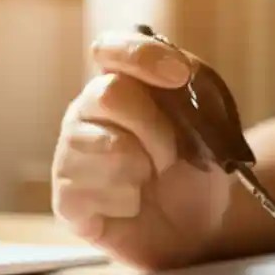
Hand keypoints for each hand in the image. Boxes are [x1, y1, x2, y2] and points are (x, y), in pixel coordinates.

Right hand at [52, 30, 231, 268]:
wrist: (202, 226)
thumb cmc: (196, 168)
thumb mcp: (208, 120)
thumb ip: (192, 86)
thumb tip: (177, 66)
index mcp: (118, 85)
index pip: (109, 48)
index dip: (140, 55)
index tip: (179, 75)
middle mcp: (86, 114)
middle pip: (109, 93)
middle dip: (155, 127)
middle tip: (171, 155)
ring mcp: (70, 156)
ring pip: (106, 146)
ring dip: (143, 169)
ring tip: (149, 181)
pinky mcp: (66, 200)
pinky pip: (91, 190)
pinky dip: (125, 202)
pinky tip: (130, 206)